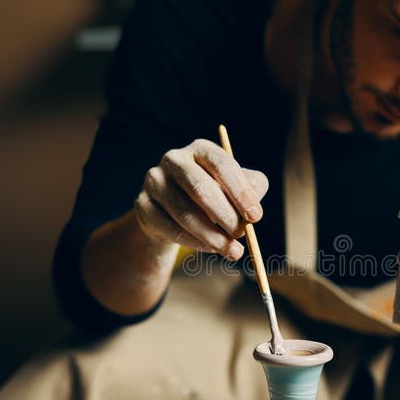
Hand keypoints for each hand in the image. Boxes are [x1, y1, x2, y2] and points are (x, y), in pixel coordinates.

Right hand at [134, 139, 268, 258]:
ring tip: (233, 250)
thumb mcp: (237, 189)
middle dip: (225, 215)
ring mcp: (154, 181)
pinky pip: (171, 229)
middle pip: (200, 188)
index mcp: (201, 149)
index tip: (256, 217)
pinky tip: (212, 248)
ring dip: (213, 236)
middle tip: (242, 235)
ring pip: (185, 213)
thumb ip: (252, 191)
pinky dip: (196, 243)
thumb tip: (252, 210)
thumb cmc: (215, 196)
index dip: (240, 192)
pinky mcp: (143, 206)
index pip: (221, 164)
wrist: (174, 213)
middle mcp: (174, 159)